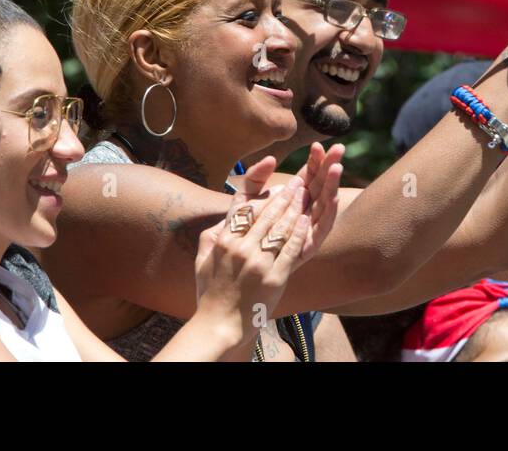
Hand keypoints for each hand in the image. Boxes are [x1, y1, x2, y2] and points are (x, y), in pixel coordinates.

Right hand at [194, 165, 310, 344]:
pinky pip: (290, 248)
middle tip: (297, 183)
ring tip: (305, 195)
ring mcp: (258, 262)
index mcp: (224, 242)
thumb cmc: (210, 294)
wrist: (220, 324)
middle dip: (284, 196)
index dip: (264, 197)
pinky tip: (306, 219)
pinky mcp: (274, 276)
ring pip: (280, 228)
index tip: (276, 188)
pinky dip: (299, 232)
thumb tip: (218, 222)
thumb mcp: (202, 263)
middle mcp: (241, 249)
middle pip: (267, 216)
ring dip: (294, 208)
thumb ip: (208, 239)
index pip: (246, 211)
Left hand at [239, 142, 343, 262]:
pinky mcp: (307, 249)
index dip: (313, 160)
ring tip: (337, 167)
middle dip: (329, 166)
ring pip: (323, 204)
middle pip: (319, 186)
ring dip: (332, 185)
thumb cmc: (239, 237)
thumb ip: (254, 179)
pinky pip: (321, 230)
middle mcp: (303, 213)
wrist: (234, 275)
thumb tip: (271, 159)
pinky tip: (333, 197)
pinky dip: (328, 213)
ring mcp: (307, 231)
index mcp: (291, 200)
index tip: (318, 145)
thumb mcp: (244, 203)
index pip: (307, 175)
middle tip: (339, 149)